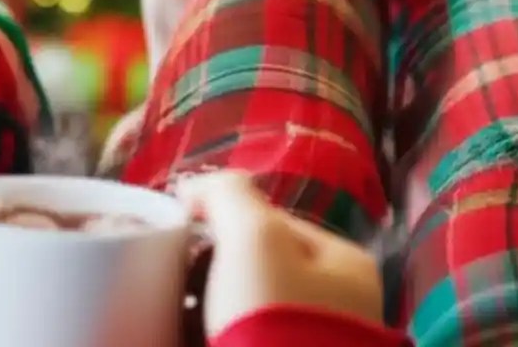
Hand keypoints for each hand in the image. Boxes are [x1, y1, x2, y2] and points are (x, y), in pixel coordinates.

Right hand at [176, 171, 384, 336]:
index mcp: (345, 264)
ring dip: (206, 308)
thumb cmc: (274, 316)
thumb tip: (197, 186)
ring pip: (245, 310)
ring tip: (172, 312)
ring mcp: (314, 344)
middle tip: (174, 279)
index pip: (273, 223)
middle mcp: (340, 305)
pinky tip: (183, 336)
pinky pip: (240, 342)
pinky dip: (211, 337)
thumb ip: (229, 194)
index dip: (222, 222)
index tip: (181, 238)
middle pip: (258, 269)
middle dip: (211, 270)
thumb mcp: (253, 238)